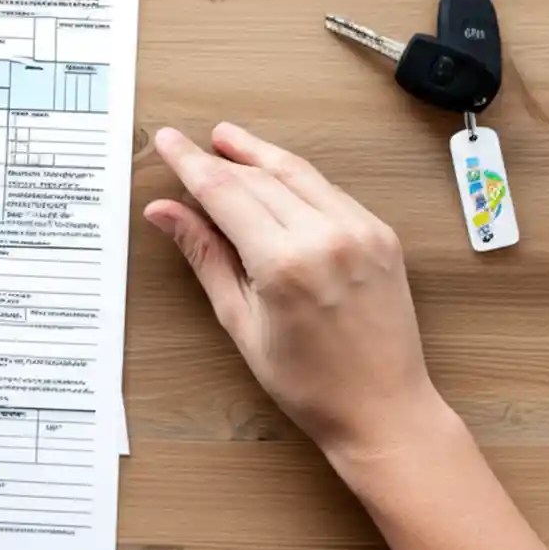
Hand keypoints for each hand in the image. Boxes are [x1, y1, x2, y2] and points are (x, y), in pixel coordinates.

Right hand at [146, 123, 446, 455]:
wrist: (383, 409)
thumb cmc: (309, 383)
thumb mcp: (241, 322)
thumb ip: (204, 255)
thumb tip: (165, 212)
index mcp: (285, 263)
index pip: (224, 193)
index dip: (189, 163)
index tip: (168, 141)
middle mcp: (326, 236)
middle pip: (258, 178)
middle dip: (219, 159)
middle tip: (188, 146)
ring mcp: (360, 231)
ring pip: (298, 173)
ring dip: (259, 155)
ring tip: (227, 139)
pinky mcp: (381, 234)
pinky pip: (329, 191)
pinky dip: (297, 178)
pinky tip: (275, 174)